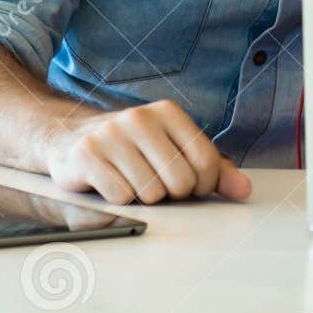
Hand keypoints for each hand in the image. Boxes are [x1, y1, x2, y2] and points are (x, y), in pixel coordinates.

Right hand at [43, 99, 252, 204]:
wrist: (68, 136)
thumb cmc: (131, 148)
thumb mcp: (172, 148)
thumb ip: (212, 169)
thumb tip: (244, 191)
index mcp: (168, 112)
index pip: (206, 160)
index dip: (205, 185)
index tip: (193, 188)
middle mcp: (140, 117)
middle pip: (180, 180)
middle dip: (173, 195)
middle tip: (157, 185)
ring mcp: (111, 135)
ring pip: (151, 192)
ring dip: (144, 198)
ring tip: (132, 181)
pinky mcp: (87, 156)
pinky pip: (121, 198)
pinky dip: (120, 201)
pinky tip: (110, 184)